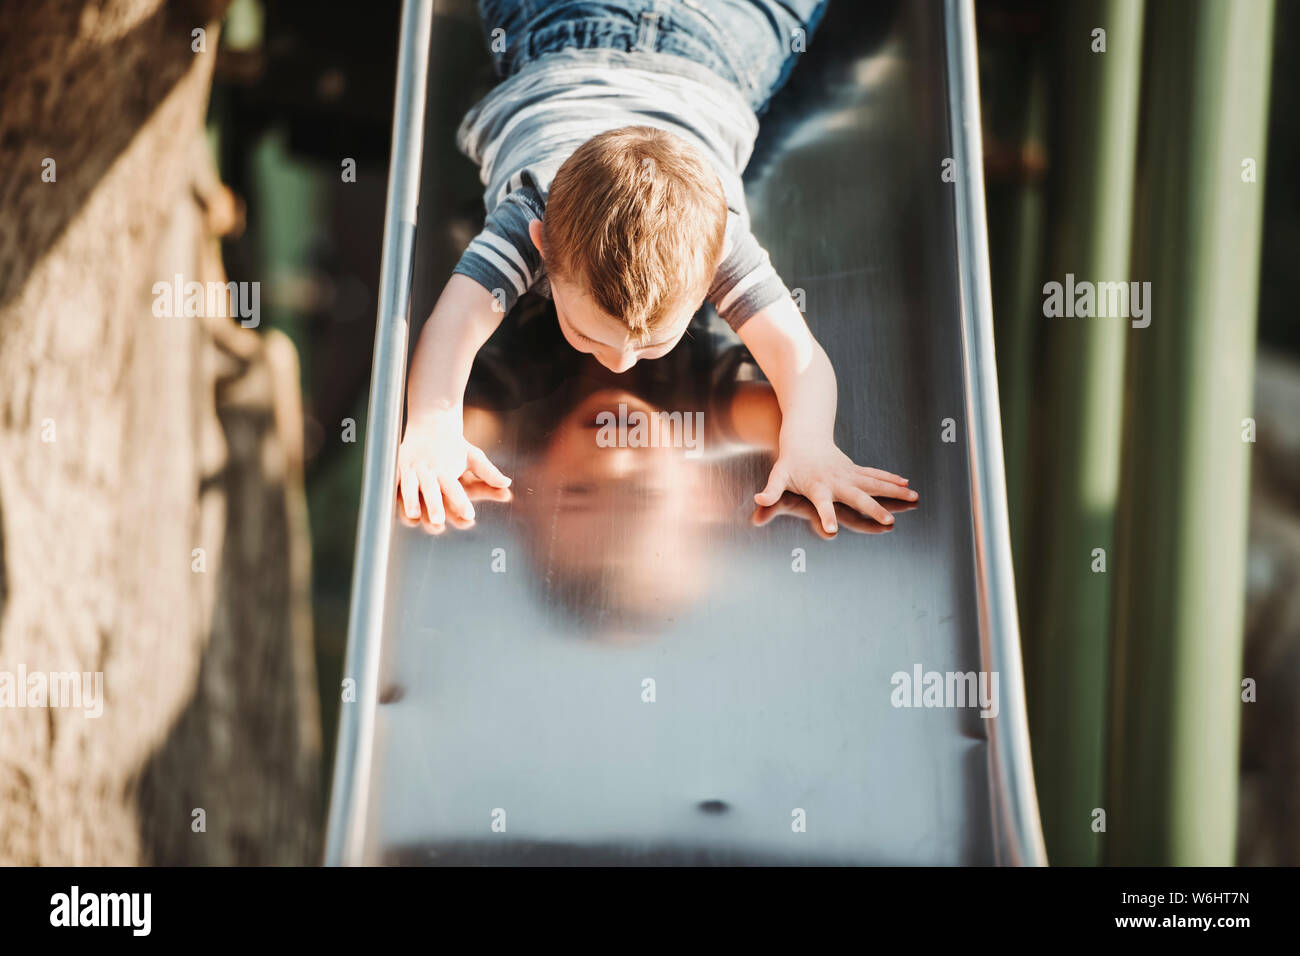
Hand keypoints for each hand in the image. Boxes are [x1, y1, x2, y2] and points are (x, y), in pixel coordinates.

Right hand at [397, 410, 510, 524]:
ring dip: (411, 500)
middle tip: (438, 521)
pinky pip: (394, 477)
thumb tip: (507, 483)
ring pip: (410, 485)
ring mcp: (412, 467)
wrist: (432, 421)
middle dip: (434, 505)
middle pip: (432, 490)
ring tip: (413, 514)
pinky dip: (392, 488)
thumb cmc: (454, 445)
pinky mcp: (398, 465)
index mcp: (446, 469)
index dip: (461, 502)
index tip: (469, 515)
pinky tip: (390, 500)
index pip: (455, 488)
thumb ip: (489, 472)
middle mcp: (429, 470)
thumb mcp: (473, 456)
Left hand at [754, 439, 915, 533]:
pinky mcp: (855, 469)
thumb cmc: (791, 461)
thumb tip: (759, 500)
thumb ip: (771, 490)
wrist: (804, 436)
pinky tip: (906, 486)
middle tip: (889, 520)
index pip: (821, 504)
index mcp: (817, 485)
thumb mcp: (778, 475)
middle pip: (857, 496)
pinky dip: (890, 480)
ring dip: (893, 491)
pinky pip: (875, 475)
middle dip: (873, 508)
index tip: (832, 531)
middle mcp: (836, 480)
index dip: (826, 516)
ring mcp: (848, 473)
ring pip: (874, 483)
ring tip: (913, 498)